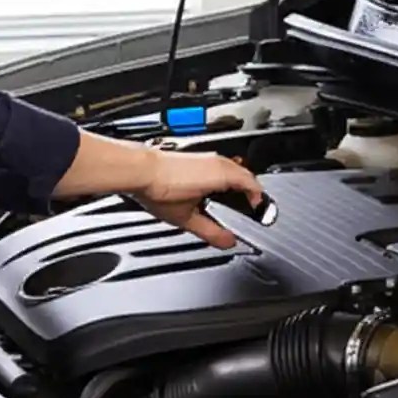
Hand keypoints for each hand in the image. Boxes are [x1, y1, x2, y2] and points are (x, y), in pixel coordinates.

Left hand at [132, 151, 263, 249]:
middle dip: (249, 190)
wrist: (138, 169)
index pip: (252, 183)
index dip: (258, 199)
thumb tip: (228, 241)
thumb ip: (211, 232)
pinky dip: (222, 177)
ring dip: (236, 182)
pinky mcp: (193, 156)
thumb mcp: (188, 218)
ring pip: (231, 168)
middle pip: (244, 174)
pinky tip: (211, 190)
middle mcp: (216, 161)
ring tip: (231, 200)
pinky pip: (218, 165)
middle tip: (249, 206)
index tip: (257, 210)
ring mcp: (204, 156)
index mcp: (222, 174)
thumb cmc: (160, 187)